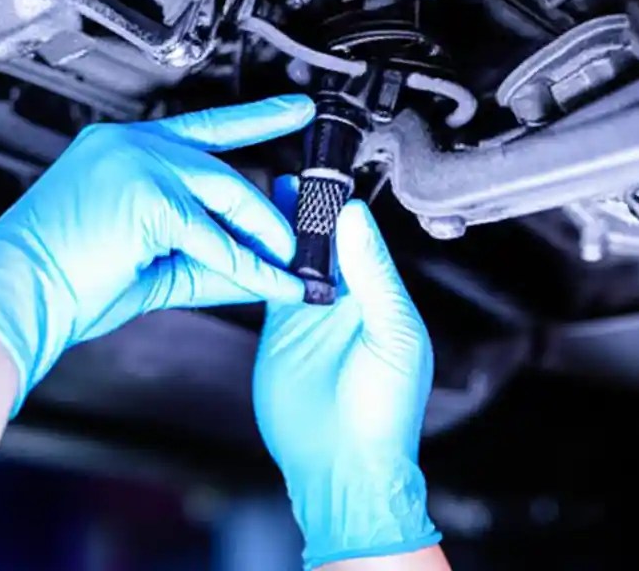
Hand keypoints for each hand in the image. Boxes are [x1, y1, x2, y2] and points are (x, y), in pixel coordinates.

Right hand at [0, 96, 313, 411]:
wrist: (12, 294)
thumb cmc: (62, 278)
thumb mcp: (147, 260)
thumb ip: (205, 256)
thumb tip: (261, 266)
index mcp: (123, 147)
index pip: (205, 127)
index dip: (257, 118)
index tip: (295, 109)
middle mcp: (131, 145)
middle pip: (223, 167)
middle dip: (270, 208)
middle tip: (304, 234)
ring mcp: (138, 165)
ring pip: (227, 194)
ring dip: (266, 236)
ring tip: (290, 264)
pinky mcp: (149, 199)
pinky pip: (216, 238)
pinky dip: (251, 268)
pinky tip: (274, 284)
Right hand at [254, 177, 440, 568]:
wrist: (344, 465)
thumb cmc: (385, 410)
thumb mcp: (392, 332)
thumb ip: (373, 273)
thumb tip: (357, 217)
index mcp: (381, 294)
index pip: (359, 236)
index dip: (340, 205)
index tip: (324, 174)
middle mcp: (345, 298)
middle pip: (322, 239)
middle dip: (306, 208)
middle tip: (287, 174)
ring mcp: (309, 312)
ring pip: (292, 255)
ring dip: (279, 226)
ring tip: (262, 191)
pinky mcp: (277, 330)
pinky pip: (267, 283)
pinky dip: (257, 258)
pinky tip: (246, 233)